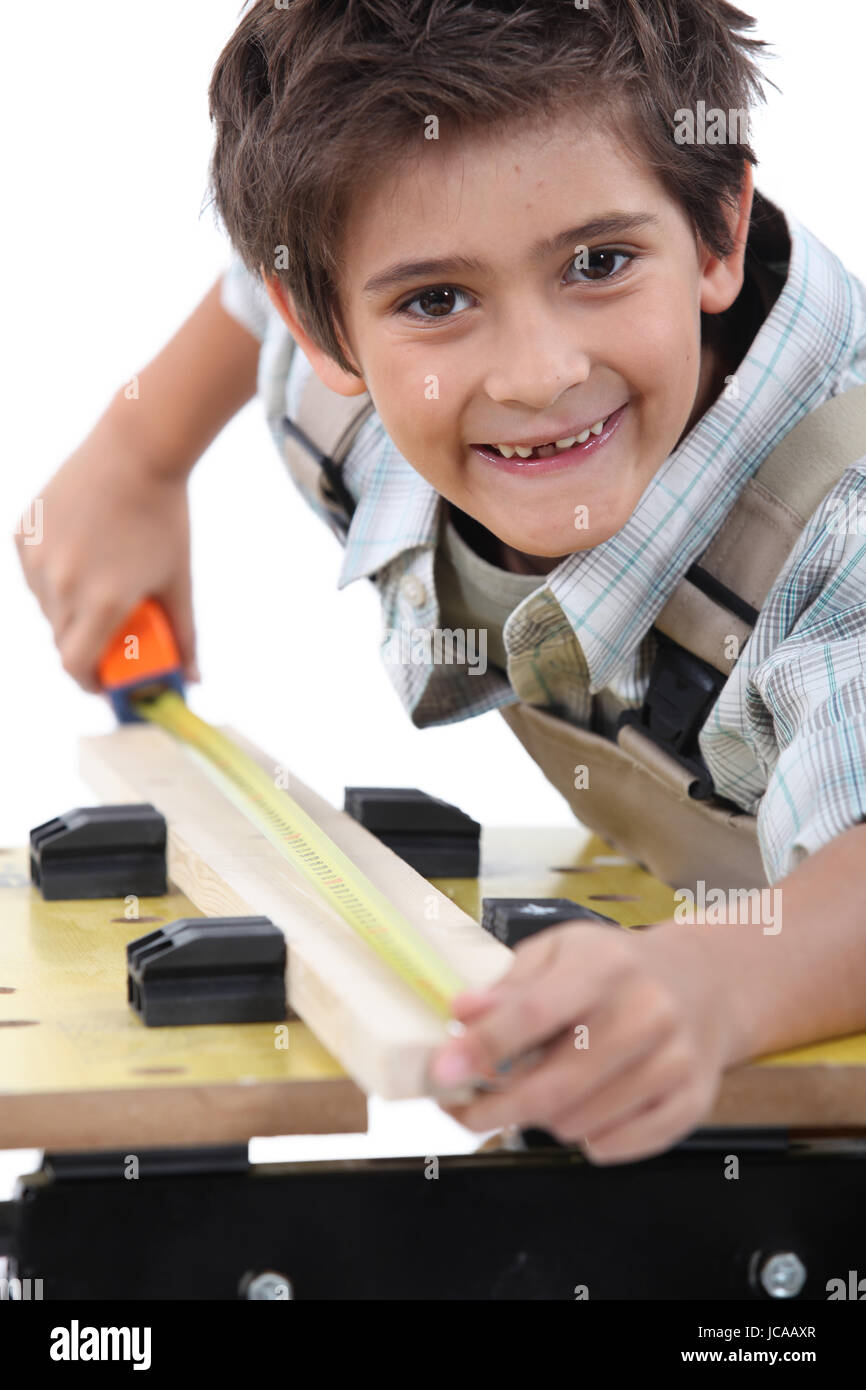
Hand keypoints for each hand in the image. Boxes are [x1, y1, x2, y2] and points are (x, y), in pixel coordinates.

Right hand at [14, 415, 196, 693]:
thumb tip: (193, 678)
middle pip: (63, 639)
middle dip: (84, 645)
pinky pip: (32, 573)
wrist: (136, 451)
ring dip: (67, 610)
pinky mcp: (23, 533)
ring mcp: (38, 558)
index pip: (77, 665)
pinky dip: (51, 577)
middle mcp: (62, 584)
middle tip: (109, 633)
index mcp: (102, 602)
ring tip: (99, 583)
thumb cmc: (164, 518)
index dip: (89, 681)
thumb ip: (183, 635)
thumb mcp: (178, 581)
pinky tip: (81, 555)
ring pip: (45, 607)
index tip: (103, 681)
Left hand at [432, 921, 733, 1163]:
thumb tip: (463, 1012)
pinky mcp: (691, 1102)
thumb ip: (511, 984)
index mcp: (604, 966)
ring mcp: (674, 1060)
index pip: (535, 1012)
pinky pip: (616, 1147)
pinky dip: (587, 1138)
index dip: (483, 1047)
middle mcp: (647, 1012)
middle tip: (465, 1110)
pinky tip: (587, 1105)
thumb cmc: (616, 968)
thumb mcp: (560, 952)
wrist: (704, 983)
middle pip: (555, 1085)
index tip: (442, 1071)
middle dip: (496, 1108)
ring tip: (545, 1090)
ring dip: (543, 1120)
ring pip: (580, 1123)